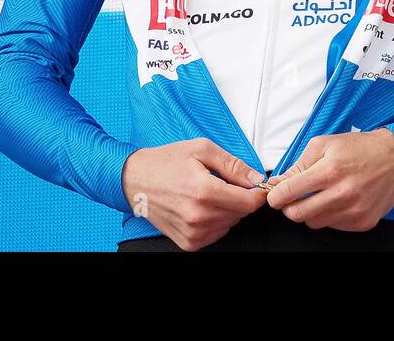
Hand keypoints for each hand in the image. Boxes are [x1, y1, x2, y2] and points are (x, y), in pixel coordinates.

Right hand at [121, 139, 267, 250]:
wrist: (135, 179)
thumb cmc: (166, 162)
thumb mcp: (202, 150)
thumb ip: (234, 165)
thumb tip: (256, 179)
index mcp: (204, 191)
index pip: (249, 203)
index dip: (258, 194)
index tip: (257, 186)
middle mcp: (198, 216)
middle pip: (240, 214)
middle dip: (239, 198)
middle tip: (222, 182)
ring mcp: (192, 232)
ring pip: (229, 224)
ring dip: (226, 209)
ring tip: (207, 193)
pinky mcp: (187, 242)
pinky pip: (216, 234)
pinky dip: (215, 221)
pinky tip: (200, 206)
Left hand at [264, 128, 393, 231]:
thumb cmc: (358, 148)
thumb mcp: (323, 144)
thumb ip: (298, 164)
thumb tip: (278, 182)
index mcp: (329, 171)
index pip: (289, 193)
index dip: (275, 196)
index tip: (274, 195)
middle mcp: (342, 193)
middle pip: (298, 214)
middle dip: (289, 207)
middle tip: (294, 197)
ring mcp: (353, 211)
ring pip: (314, 223)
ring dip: (310, 211)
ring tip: (320, 195)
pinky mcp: (363, 222)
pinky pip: (333, 226)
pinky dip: (329, 216)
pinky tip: (337, 201)